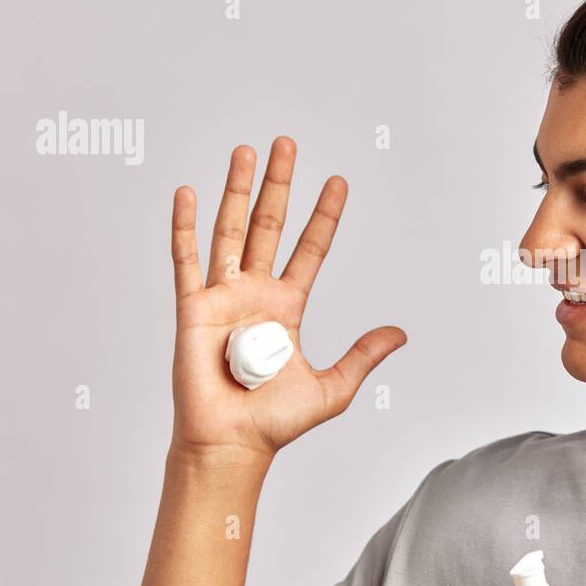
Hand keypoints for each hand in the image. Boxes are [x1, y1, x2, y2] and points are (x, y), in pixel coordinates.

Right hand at [168, 137, 405, 463]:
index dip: (324, 216)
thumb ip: (363, 356)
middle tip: (288, 143)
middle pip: (270, 225)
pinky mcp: (192, 308)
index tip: (338, 182)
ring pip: (231, 230)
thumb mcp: (333, 387)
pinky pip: (186, 260)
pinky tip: (189, 193)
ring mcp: (222, 296)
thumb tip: (400, 334)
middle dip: (280, 184)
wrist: (232, 443)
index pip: (310, 249)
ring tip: (245, 151)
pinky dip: (185, 226)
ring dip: (237, 190)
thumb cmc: (274, 422)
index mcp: (288, 307)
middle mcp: (255, 293)